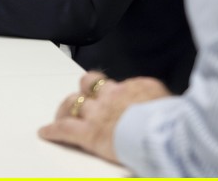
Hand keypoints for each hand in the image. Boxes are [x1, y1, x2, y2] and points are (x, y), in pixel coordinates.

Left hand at [38, 70, 171, 164]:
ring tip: (61, 115)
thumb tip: (160, 103)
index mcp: (134, 88)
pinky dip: (53, 130)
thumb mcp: (170, 102)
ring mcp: (98, 113)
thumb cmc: (172, 122)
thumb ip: (158, 100)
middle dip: (84, 92)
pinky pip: (65, 128)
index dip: (109, 89)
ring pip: (74, 103)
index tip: (108, 93)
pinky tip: (45, 132)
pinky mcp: (89, 133)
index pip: (115, 84)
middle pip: (89, 85)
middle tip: (80, 100)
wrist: (162, 133)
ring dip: (67, 109)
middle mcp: (112, 95)